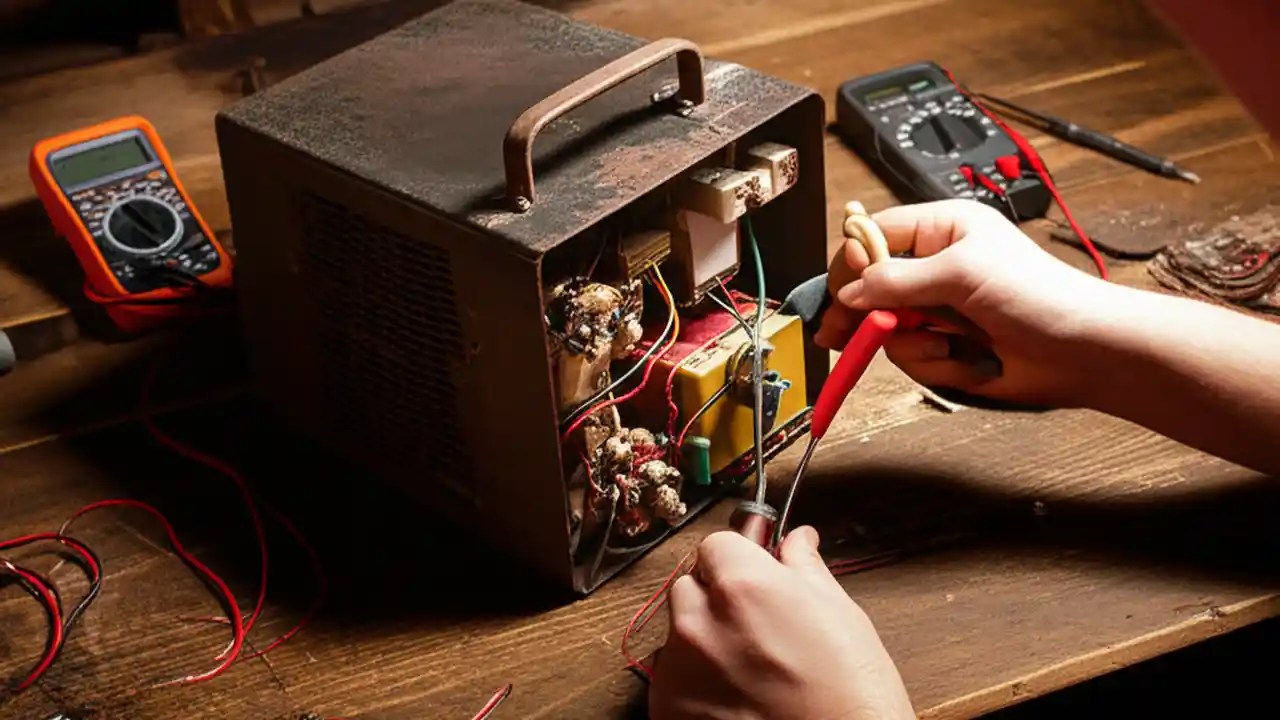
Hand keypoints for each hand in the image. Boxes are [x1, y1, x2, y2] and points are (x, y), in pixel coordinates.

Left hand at [649, 528, 913, 719]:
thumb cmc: (851, 695)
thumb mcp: (842, 616)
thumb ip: (806, 568)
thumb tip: (797, 540)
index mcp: (743, 585)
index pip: (717, 544)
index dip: (739, 559)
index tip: (753, 574)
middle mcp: (700, 620)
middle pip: (690, 586)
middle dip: (716, 598)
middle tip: (754, 626)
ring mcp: (678, 668)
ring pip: (678, 632)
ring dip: (702, 640)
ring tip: (747, 669)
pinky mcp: (666, 707)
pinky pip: (670, 677)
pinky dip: (694, 682)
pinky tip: (733, 697)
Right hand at [816, 199, 1119, 406]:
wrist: (1083, 352)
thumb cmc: (1037, 295)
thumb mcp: (962, 274)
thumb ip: (898, 280)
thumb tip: (849, 293)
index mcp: (942, 229)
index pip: (875, 235)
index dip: (852, 261)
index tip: (842, 290)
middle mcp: (935, 266)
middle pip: (870, 286)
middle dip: (861, 314)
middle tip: (837, 336)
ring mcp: (939, 309)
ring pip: (887, 328)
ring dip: (912, 344)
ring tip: (945, 346)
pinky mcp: (946, 346)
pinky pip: (912, 357)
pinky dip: (936, 365)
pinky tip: (967, 361)